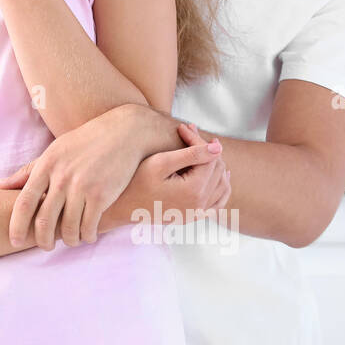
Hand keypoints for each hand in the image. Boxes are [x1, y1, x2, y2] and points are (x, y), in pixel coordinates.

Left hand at [0, 106, 146, 250]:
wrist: (123, 132)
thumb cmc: (84, 143)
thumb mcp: (53, 151)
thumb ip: (28, 172)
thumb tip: (0, 185)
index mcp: (46, 166)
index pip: (24, 203)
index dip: (16, 226)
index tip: (14, 241)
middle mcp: (62, 178)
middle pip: (44, 221)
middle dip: (43, 240)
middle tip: (46, 247)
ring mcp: (82, 187)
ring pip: (68, 228)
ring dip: (69, 240)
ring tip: (71, 240)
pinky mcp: (102, 195)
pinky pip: (90, 226)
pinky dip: (88, 235)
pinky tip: (89, 234)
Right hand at [112, 122, 230, 233]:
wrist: (121, 208)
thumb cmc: (135, 182)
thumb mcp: (160, 163)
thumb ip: (191, 153)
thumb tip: (217, 147)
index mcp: (194, 190)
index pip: (210, 157)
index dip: (198, 139)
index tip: (182, 127)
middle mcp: (200, 205)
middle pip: (218, 169)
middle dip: (206, 149)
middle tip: (189, 133)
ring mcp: (198, 214)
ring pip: (223, 185)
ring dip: (216, 165)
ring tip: (202, 150)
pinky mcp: (194, 217)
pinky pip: (218, 203)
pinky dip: (221, 187)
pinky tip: (215, 175)